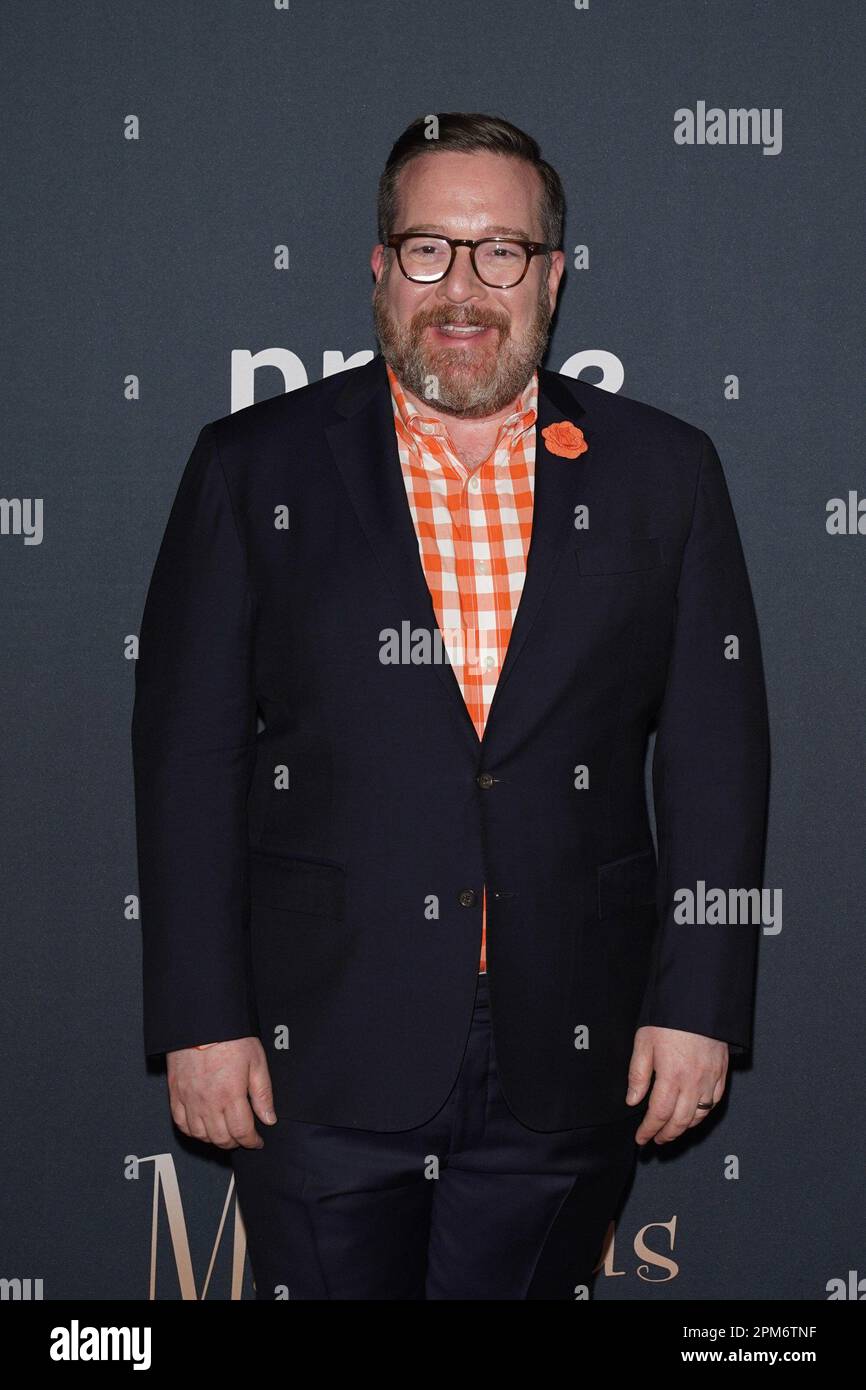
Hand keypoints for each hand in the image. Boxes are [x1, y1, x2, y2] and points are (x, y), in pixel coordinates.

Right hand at [166, 1037, 275, 1149]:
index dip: (252, 1141)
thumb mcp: (256, 1061)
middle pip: (221, 1138)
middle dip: (235, 1143)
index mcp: (230, 1095)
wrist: (200, 1022)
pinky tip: (202, 1127)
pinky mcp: (176, 1094)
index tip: (257, 1141)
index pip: (242, 1132)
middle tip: (243, 1138)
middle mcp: (208, 1102)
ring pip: (201, 1135)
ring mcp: (190, 1100)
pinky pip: (181, 1123)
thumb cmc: (229, 1037)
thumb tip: (268, 1119)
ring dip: (215, 1139)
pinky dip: (193, 1131)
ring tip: (225, 1133)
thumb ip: (263, 1094)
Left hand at [626, 1026, 727, 1145]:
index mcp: (671, 1076)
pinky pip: (715, 1101)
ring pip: (699, 1115)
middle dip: (666, 1134)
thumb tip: (633, 1100)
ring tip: (672, 1131)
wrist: (699, 1000)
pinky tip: (695, 1114)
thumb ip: (638, 1074)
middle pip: (680, 1121)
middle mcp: (693, 1082)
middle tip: (656, 1140)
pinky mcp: (721, 1071)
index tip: (641, 1139)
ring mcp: (710, 1078)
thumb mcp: (644, 1042)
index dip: (648, 1130)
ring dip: (685, 1128)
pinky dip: (704, 1113)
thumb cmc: (669, 1018)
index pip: (658, 1114)